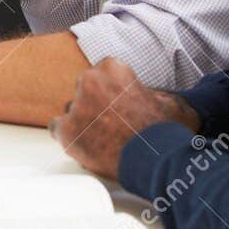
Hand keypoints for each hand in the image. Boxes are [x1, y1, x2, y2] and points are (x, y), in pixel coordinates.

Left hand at [48, 58, 194, 178]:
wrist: (157, 159)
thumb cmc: (166, 132)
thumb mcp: (171, 103)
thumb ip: (154, 94)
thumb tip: (154, 99)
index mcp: (112, 68)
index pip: (103, 72)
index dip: (111, 90)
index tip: (118, 103)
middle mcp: (89, 81)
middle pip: (85, 90)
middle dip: (95, 104)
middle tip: (111, 122)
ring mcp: (76, 106)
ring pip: (72, 110)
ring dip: (82, 121)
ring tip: (102, 138)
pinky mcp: (67, 131)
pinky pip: (58, 129)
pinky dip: (69, 136)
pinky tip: (85, 144)